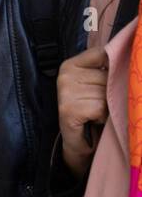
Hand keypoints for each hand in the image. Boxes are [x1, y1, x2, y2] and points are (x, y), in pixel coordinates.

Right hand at [57, 46, 108, 180]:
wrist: (81, 142)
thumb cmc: (93, 110)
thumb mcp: (99, 84)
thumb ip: (108, 69)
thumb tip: (132, 57)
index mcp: (71, 65)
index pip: (104, 54)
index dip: (116, 67)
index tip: (113, 80)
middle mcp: (65, 75)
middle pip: (108, 76)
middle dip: (112, 91)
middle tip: (102, 103)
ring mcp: (65, 92)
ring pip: (106, 93)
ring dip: (109, 106)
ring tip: (98, 113)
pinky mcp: (68, 109)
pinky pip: (100, 107)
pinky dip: (103, 117)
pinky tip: (94, 120)